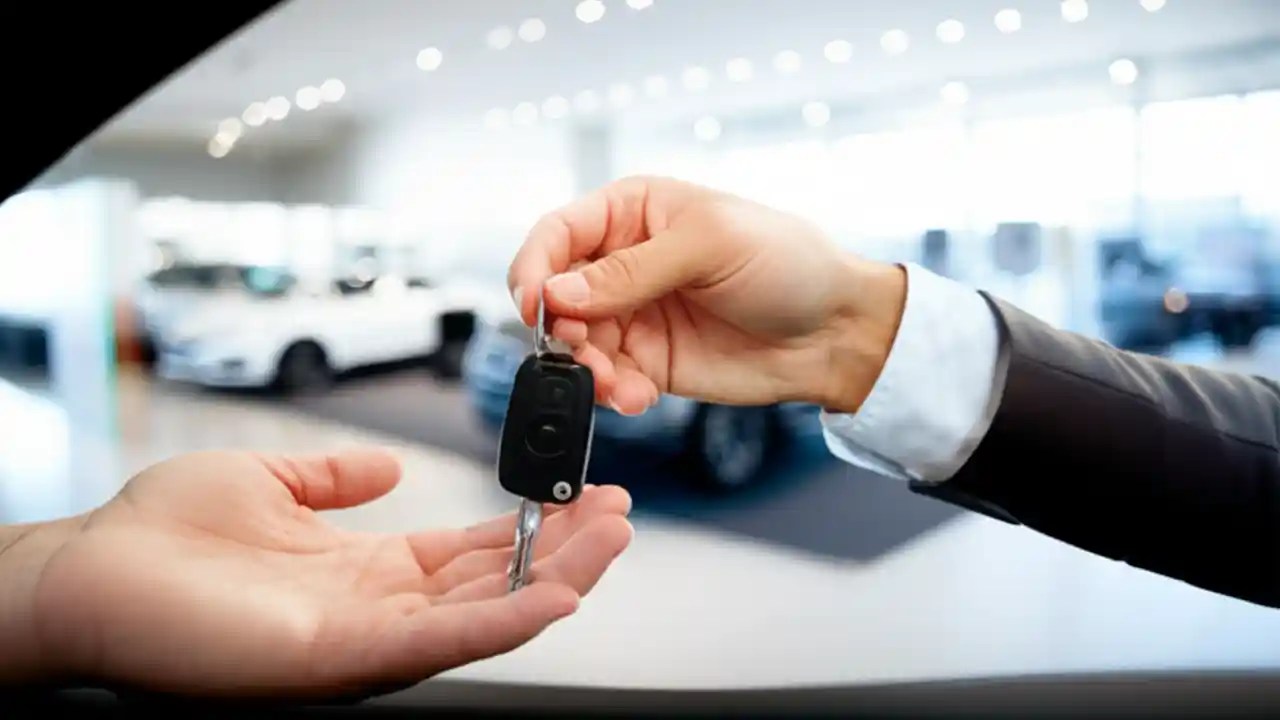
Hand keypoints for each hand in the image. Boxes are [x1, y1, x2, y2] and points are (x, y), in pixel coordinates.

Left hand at [5, 449, 631, 698]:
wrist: (87, 574)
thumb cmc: (159, 536)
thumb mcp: (268, 482)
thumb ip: (335, 476)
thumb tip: (387, 468)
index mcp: (364, 570)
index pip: (468, 554)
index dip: (529, 528)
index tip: (579, 496)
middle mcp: (375, 610)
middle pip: (493, 585)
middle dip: (563, 551)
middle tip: (620, 514)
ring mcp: (365, 638)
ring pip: (483, 616)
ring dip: (555, 581)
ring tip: (613, 540)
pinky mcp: (342, 656)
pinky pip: (440, 644)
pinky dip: (503, 622)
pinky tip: (555, 595)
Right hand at [508, 176, 906, 415]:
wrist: (836, 331)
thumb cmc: (787, 263)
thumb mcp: (709, 245)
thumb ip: (630, 270)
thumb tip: (559, 293)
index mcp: (633, 212)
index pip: (557, 233)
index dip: (536, 267)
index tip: (536, 305)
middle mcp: (623, 262)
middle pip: (556, 295)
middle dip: (560, 329)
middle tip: (583, 351)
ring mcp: (634, 315)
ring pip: (575, 346)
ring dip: (586, 370)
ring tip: (619, 385)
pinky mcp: (649, 362)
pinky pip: (608, 380)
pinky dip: (613, 394)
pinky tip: (639, 398)